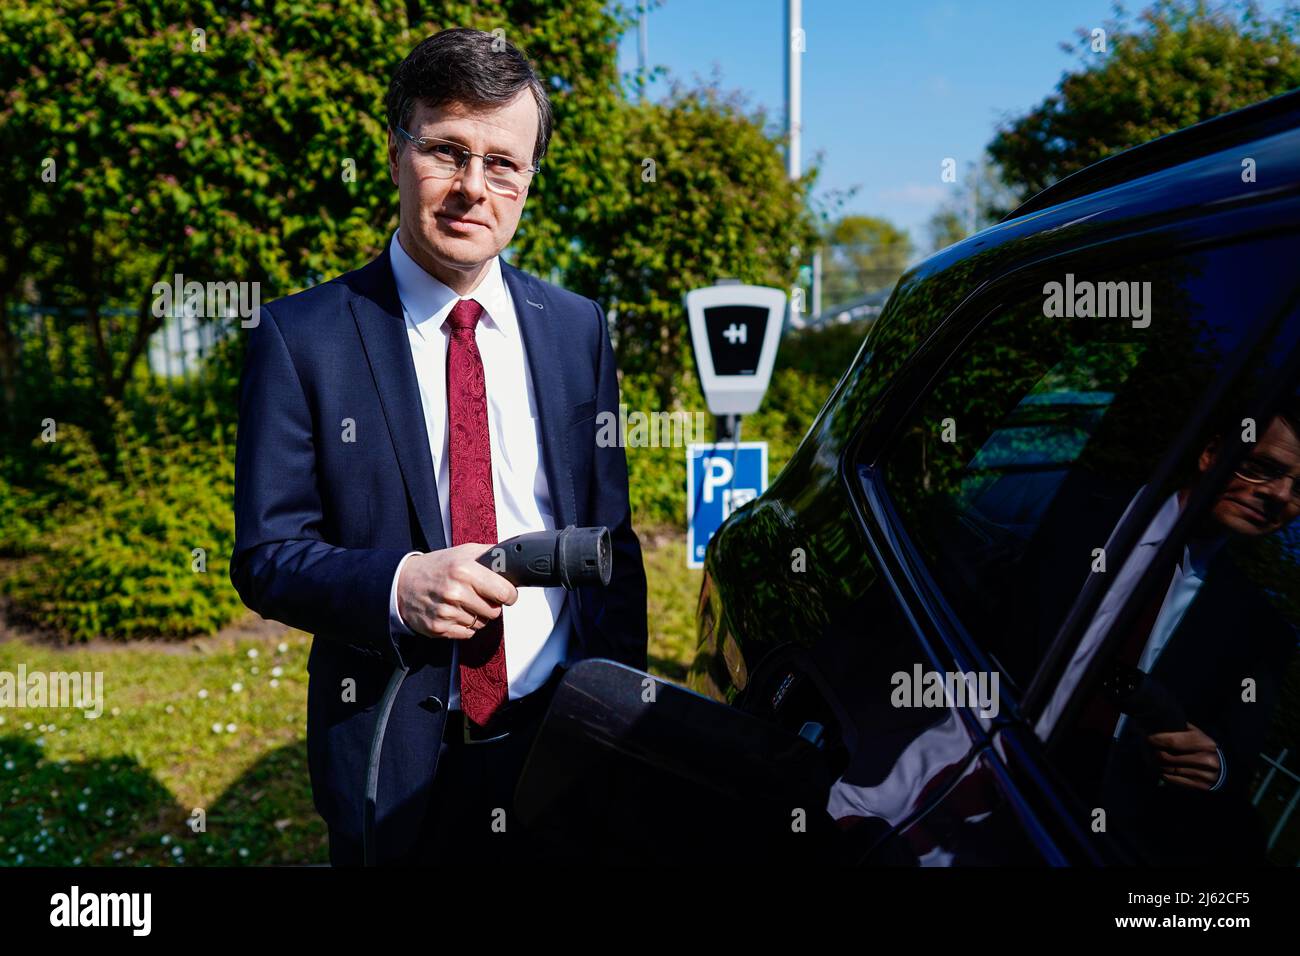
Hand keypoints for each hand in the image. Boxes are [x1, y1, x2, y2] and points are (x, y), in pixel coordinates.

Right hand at [396, 543, 518, 639]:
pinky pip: (468, 634)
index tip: (506, 593)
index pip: (504, 592)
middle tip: (479, 595)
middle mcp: (456, 593)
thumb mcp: (463, 552)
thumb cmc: (436, 567)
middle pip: (495, 611)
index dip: (509, 594)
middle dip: (491, 605)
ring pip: (482, 624)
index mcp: (465, 571)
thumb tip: (514, 560)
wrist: (402, 583)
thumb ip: (491, 554)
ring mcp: (446, 613)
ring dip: (477, 616)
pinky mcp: (439, 629)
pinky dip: (465, 626)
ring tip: (463, 602)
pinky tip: (455, 613)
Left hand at [1147, 723, 1220, 790]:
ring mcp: (1205, 775)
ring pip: (1170, 770)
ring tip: (1155, 760)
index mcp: (1205, 744)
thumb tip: (1161, 722)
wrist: (1223, 769)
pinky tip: (1163, 770)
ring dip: (1159, 765)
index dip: (1158, 740)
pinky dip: (1165, 775)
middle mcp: (1206, 760)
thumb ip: (1182, 729)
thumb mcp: (1198, 734)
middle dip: (1157, 754)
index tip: (1149, 738)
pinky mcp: (1201, 786)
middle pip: (1169, 758)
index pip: (1174, 742)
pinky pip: (1174, 780)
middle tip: (1150, 750)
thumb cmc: (1204, 748)